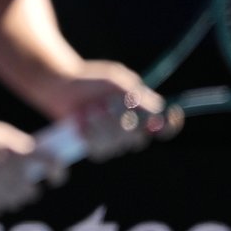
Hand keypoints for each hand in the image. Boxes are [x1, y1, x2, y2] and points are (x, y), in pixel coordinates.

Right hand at [0, 105, 69, 214]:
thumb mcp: (0, 132)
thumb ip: (20, 144)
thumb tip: (36, 160)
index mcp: (15, 152)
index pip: (49, 162)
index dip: (58, 169)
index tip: (57, 174)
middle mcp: (7, 172)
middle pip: (30, 189)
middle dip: (30, 185)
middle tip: (29, 181)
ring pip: (15, 200)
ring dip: (16, 195)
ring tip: (11, 186)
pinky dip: (1, 201)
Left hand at [47, 61, 179, 161]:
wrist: (59, 84)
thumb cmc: (90, 79)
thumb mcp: (116, 81)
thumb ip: (138, 96)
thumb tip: (159, 112)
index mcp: (138, 111)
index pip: (162, 125)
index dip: (170, 126)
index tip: (171, 117)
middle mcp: (128, 128)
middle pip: (138, 139)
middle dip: (120, 123)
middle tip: (104, 105)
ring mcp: (111, 139)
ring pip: (118, 146)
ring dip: (101, 127)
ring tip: (88, 110)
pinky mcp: (93, 145)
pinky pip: (100, 152)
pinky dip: (90, 136)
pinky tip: (81, 123)